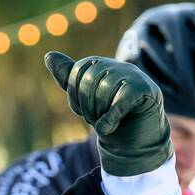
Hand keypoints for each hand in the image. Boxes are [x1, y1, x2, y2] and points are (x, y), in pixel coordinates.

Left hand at [45, 52, 172, 175]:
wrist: (137, 138)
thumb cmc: (109, 115)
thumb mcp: (84, 98)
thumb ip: (68, 78)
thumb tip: (48, 56)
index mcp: (101, 65)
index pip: (78, 71)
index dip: (74, 94)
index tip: (81, 109)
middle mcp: (118, 66)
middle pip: (90, 80)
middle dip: (87, 106)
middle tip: (95, 118)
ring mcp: (133, 77)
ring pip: (105, 90)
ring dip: (100, 113)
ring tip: (107, 122)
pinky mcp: (146, 91)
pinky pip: (121, 101)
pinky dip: (110, 118)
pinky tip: (107, 128)